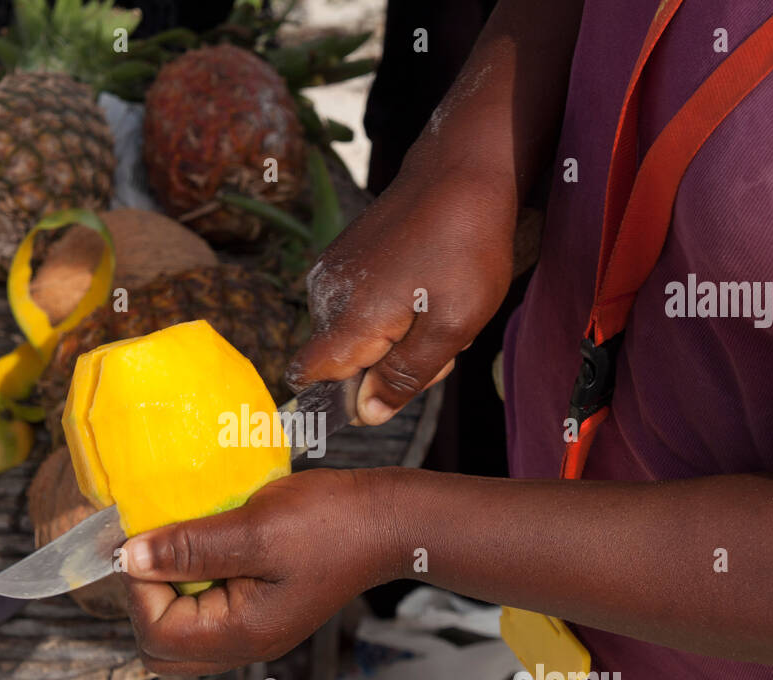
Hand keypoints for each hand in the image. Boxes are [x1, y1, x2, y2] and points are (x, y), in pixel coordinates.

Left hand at [121, 469, 387, 674]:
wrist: (386, 522)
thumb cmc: (332, 524)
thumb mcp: (255, 528)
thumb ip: (189, 546)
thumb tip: (130, 557)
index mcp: (242, 634)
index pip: (156, 635)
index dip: (138, 588)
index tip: (146, 543)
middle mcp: (244, 645)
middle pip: (162, 648)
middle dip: (145, 598)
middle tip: (156, 550)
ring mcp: (253, 631)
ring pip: (181, 633)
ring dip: (167, 593)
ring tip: (178, 547)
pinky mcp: (259, 612)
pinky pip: (206, 614)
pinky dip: (191, 586)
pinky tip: (202, 548)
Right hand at [288, 161, 516, 425]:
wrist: (460, 170)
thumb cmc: (465, 247)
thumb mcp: (452, 326)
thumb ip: (405, 376)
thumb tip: (365, 415)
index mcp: (347, 318)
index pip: (307, 378)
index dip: (341, 396)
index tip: (385, 388)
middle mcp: (325, 296)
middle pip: (338, 362)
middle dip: (384, 367)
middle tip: (438, 342)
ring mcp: (331, 272)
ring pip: (351, 335)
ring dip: (393, 339)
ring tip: (435, 307)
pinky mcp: (343, 256)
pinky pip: (357, 307)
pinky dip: (390, 311)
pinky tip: (424, 287)